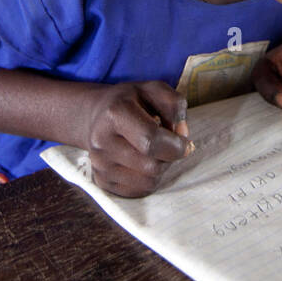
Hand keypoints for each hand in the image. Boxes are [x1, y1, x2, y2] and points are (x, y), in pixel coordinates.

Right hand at [80, 80, 191, 196]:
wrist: (96, 115)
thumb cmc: (130, 102)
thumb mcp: (154, 89)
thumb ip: (175, 105)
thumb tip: (182, 135)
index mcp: (115, 113)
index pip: (151, 140)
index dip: (176, 145)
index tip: (185, 142)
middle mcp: (102, 141)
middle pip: (152, 166)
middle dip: (168, 157)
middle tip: (166, 143)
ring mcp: (99, 164)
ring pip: (148, 182)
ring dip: (160, 168)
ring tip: (152, 151)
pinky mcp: (101, 181)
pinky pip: (139, 191)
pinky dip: (148, 179)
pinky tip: (142, 162)